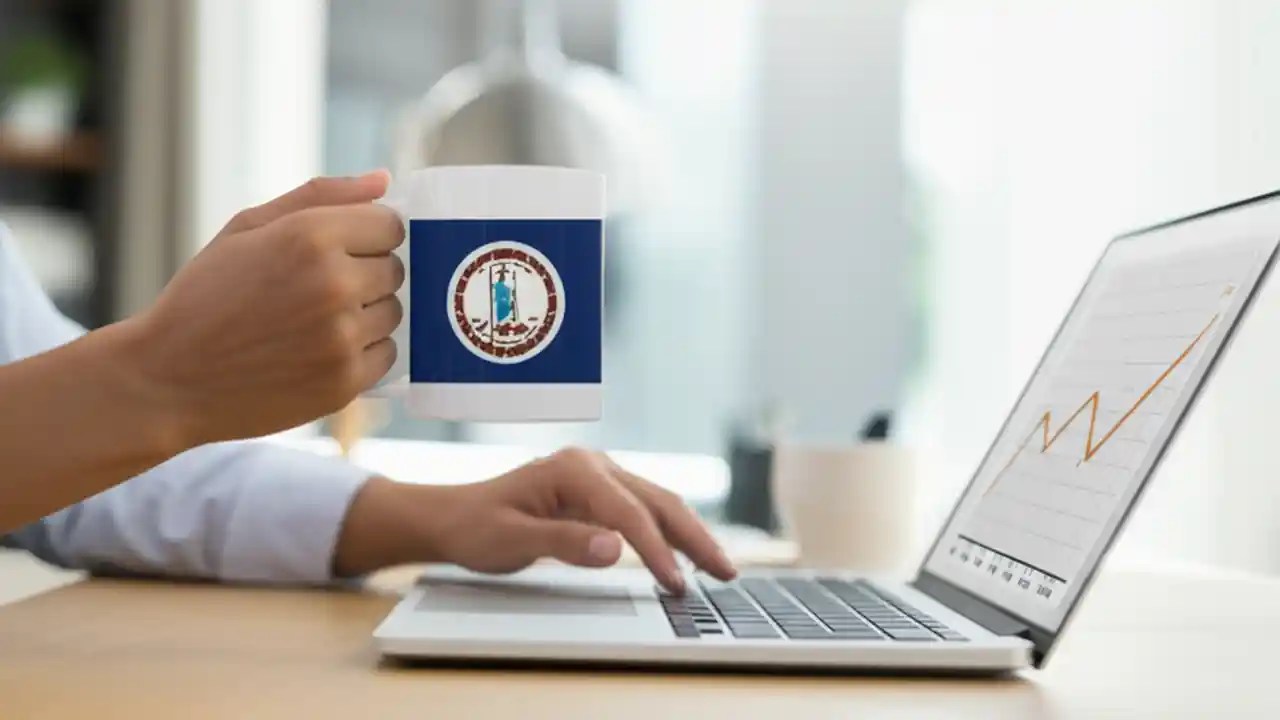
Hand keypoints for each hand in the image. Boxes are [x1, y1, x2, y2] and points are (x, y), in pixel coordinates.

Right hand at [130, 172, 404, 447]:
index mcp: (310, 236)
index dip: (367, 235)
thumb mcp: (247, 228)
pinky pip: (387, 354)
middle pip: (395, 269)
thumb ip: (321, 197)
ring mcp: (342, 337)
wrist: (169, 379)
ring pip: (392, 312)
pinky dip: (361, 353)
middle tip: (314, 291)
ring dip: (365, 314)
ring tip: (312, 322)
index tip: (338, 249)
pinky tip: (317, 351)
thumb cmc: (206, 296)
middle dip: (364, 274)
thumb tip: (384, 180)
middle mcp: (334, 284)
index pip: (390, 225)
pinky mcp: (345, 381)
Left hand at [333, 448, 738, 592]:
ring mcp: (600, 476)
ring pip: (658, 503)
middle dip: (694, 538)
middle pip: (657, 501)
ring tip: (720, 568)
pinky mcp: (601, 492)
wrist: (454, 516)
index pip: (628, 512)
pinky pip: (645, 510)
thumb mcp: (511, 540)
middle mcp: (594, 465)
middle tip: (726, 573)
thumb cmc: (476, 526)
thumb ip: (563, 543)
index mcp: (574, 469)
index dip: (655, 550)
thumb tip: (614, 549)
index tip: (675, 583)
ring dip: (690, 535)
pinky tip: (688, 552)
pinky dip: (670, 532)